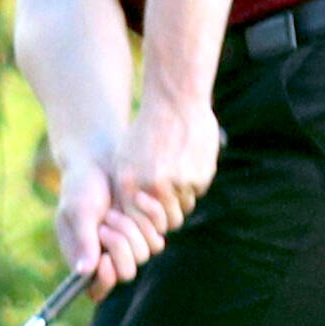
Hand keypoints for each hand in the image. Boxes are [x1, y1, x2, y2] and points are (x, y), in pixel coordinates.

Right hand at [55, 153, 167, 302]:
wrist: (102, 157)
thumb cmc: (81, 184)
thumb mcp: (78, 210)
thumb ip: (83, 240)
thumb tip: (84, 272)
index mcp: (84, 258)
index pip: (97, 289)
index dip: (105, 280)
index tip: (106, 261)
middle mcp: (107, 257)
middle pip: (126, 272)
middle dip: (118, 245)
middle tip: (106, 222)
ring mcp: (130, 245)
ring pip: (143, 255)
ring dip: (130, 229)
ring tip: (116, 208)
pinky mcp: (148, 231)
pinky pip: (157, 239)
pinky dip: (148, 219)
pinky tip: (135, 201)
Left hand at [110, 98, 222, 234]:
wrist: (174, 101)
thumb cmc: (146, 129)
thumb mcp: (124, 156)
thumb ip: (127, 189)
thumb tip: (132, 221)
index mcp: (130, 183)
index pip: (141, 225)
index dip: (149, 221)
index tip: (152, 209)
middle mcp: (153, 187)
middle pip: (169, 220)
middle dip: (169, 212)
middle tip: (168, 195)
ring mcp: (178, 183)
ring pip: (185, 206)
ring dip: (182, 195)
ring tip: (175, 169)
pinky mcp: (200, 176)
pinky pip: (198, 190)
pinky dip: (194, 180)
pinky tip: (187, 158)